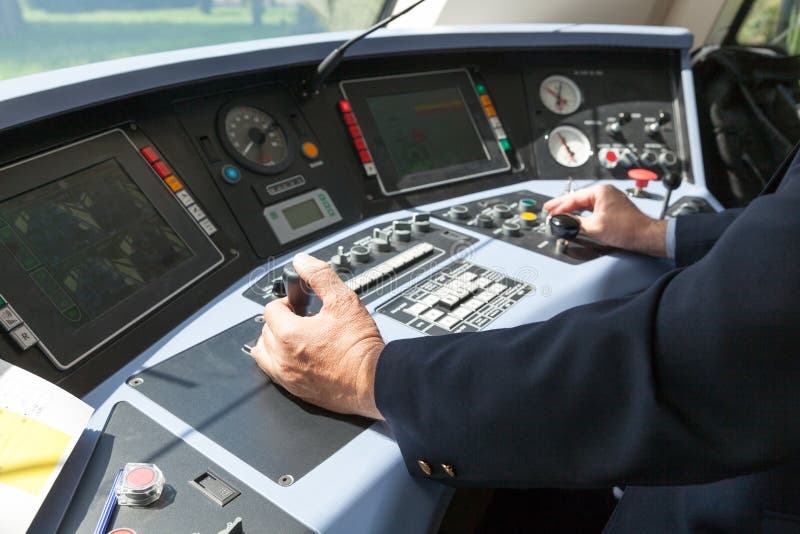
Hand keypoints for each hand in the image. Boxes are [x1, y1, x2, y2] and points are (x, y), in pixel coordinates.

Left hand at [249, 253, 384, 418]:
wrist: (375, 381)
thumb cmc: (360, 346)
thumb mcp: (343, 300)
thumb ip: (319, 276)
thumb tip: (303, 262)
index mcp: (289, 335)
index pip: (271, 309)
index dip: (288, 302)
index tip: (303, 305)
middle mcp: (283, 359)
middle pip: (265, 331)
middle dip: (282, 321)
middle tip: (304, 319)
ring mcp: (288, 379)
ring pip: (264, 355)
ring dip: (275, 342)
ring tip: (298, 337)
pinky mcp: (297, 392)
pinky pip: (275, 374)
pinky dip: (282, 362)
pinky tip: (302, 357)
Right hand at [543, 184, 667, 256]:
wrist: (644, 236)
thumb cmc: (627, 228)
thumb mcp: (594, 226)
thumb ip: (575, 223)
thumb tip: (563, 221)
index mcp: (601, 191)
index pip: (574, 198)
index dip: (560, 206)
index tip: (550, 212)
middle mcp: (606, 193)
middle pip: (578, 198)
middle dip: (563, 205)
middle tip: (549, 209)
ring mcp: (610, 200)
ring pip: (584, 203)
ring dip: (572, 209)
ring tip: (560, 213)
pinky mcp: (612, 209)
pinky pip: (592, 209)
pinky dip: (582, 213)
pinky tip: (576, 217)